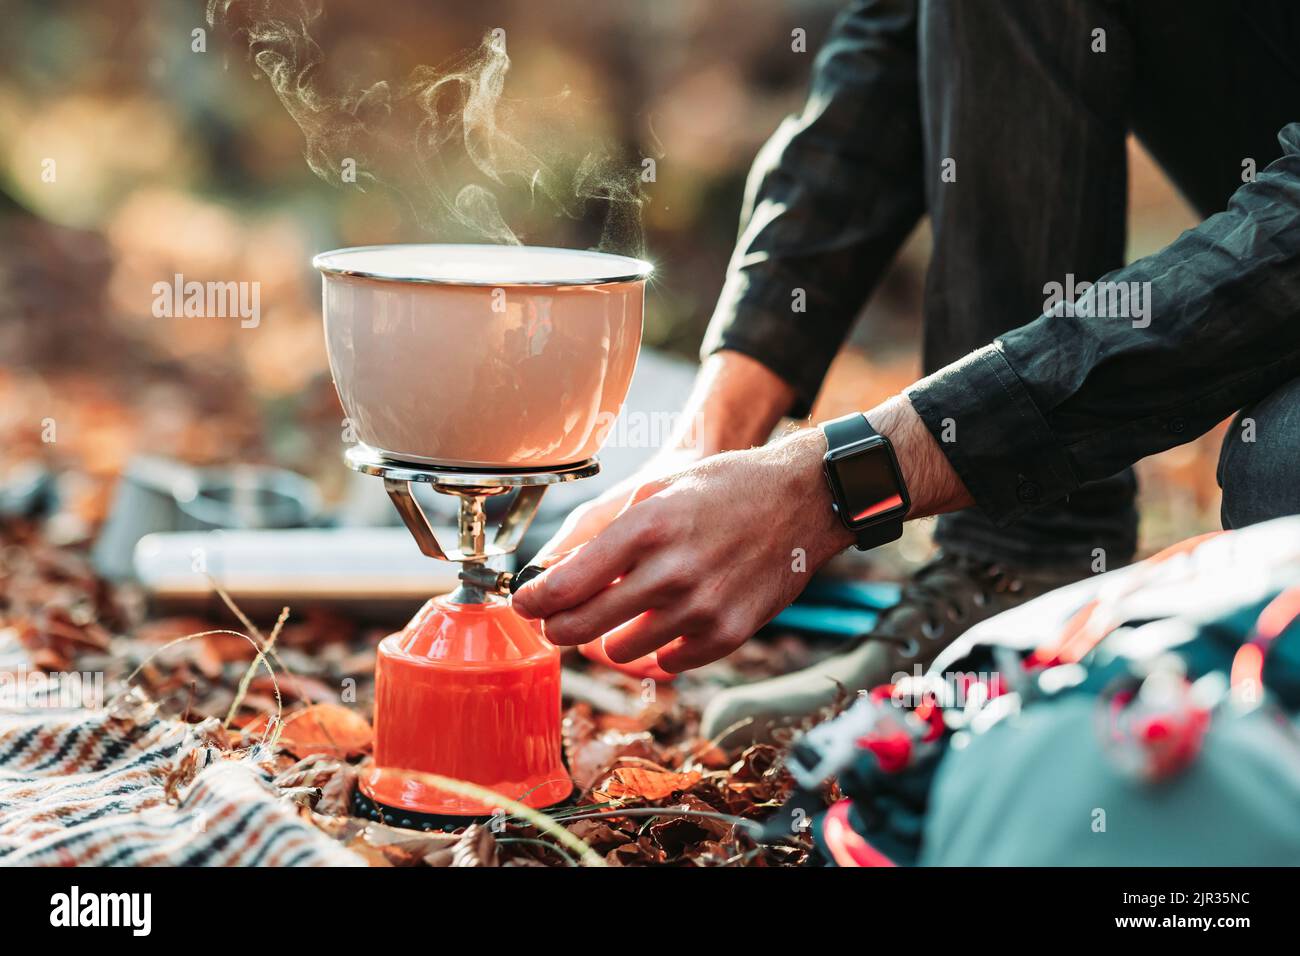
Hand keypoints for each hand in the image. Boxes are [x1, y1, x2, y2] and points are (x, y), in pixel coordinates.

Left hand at [512, 427, 854, 672]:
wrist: (802, 499)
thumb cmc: (724, 488)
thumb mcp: (657, 489)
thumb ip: (600, 531)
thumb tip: (548, 568)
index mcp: (646, 527)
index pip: (567, 584)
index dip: (534, 602)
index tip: (525, 605)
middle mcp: (670, 571)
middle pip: (582, 626)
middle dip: (558, 628)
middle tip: (556, 623)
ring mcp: (701, 607)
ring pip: (622, 650)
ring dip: (614, 636)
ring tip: (628, 611)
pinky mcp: (728, 633)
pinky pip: (670, 661)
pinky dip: (662, 646)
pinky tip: (671, 619)